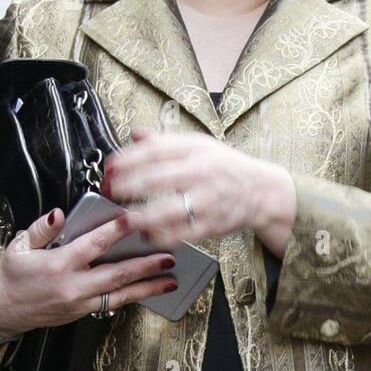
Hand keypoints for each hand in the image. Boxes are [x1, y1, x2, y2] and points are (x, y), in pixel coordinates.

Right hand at [0, 208, 178, 338]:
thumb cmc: (11, 275)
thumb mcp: (19, 246)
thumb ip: (42, 229)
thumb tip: (58, 215)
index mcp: (57, 264)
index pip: (93, 244)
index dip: (115, 231)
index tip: (135, 219)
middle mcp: (72, 285)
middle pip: (116, 274)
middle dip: (146, 266)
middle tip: (169, 257)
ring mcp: (78, 302)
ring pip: (120, 294)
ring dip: (148, 287)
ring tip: (171, 280)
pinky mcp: (81, 313)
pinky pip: (112, 304)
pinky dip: (132, 297)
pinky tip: (149, 291)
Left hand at [102, 128, 296, 253]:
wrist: (262, 191)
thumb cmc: (226, 167)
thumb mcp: (199, 145)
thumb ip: (164, 141)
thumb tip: (133, 133)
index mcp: (195, 151)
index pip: (155, 151)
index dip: (127, 159)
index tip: (109, 167)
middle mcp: (200, 174)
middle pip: (156, 179)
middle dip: (126, 187)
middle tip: (108, 192)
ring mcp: (206, 201)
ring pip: (167, 211)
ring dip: (139, 217)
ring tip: (123, 219)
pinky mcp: (210, 225)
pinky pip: (181, 235)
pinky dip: (160, 237)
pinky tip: (147, 234)